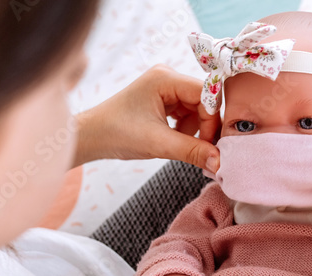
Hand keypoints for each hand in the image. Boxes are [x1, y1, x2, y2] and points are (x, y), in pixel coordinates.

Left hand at [74, 65, 220, 172]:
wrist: (92, 137)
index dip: (212, 119)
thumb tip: (219, 161)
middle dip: (204, 126)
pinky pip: (187, 113)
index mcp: (165, 78)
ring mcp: (165, 87)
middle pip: (203, 101)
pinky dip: (185, 129)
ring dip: (194, 130)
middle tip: (201, 150)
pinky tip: (172, 138)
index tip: (211, 144)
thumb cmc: (117, 133)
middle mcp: (167, 77)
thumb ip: (192, 151)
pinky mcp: (163, 99)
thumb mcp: (158, 144)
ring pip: (197, 109)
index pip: (206, 93)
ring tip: (176, 143)